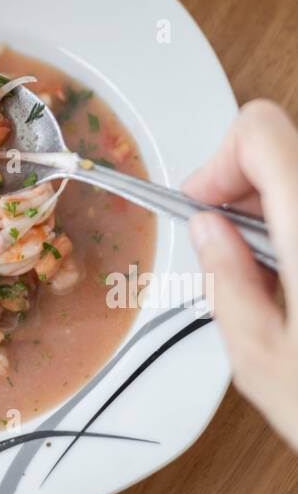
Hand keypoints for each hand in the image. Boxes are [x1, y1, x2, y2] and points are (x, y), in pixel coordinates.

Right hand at [184, 100, 297, 451]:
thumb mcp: (265, 362)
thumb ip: (227, 281)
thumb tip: (211, 231)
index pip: (260, 131)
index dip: (219, 162)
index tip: (204, 209)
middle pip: (288, 150)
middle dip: (248, 193)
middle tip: (232, 255)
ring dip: (285, 218)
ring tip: (281, 287)